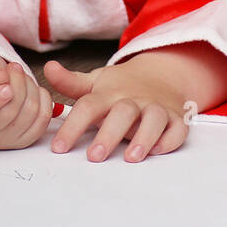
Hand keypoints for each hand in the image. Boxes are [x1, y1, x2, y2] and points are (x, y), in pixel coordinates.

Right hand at [0, 50, 54, 149]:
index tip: (6, 86)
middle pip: (7, 113)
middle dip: (17, 83)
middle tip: (14, 67)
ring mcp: (1, 140)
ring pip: (28, 114)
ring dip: (31, 88)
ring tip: (20, 77)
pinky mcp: (21, 141)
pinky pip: (42, 119)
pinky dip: (43, 99)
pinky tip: (32, 89)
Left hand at [43, 56, 190, 162]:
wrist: (162, 75)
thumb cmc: (122, 86)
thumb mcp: (96, 81)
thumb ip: (71, 82)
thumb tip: (48, 69)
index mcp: (110, 94)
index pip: (89, 106)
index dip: (72, 127)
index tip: (59, 148)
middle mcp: (134, 100)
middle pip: (122, 113)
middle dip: (109, 135)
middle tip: (94, 157)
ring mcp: (157, 107)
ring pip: (154, 119)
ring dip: (144, 137)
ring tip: (131, 157)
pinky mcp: (176, 118)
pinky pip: (178, 128)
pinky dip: (170, 139)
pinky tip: (157, 151)